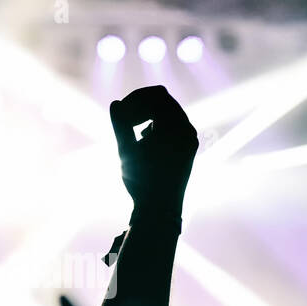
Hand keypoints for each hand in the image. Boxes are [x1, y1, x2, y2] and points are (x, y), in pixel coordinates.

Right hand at [110, 85, 196, 215]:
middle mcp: (187, 129)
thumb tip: (115, 104)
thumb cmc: (141, 182)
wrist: (160, 210)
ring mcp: (190, 138)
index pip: (156, 95)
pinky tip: (144, 142)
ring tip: (134, 134)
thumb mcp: (126, 151)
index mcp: (174, 127)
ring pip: (169, 112)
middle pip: (164, 100)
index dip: (135, 99)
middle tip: (124, 120)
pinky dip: (158, 126)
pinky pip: (174, 125)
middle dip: (142, 105)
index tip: (121, 114)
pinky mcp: (189, 147)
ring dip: (148, 115)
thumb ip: (121, 125)